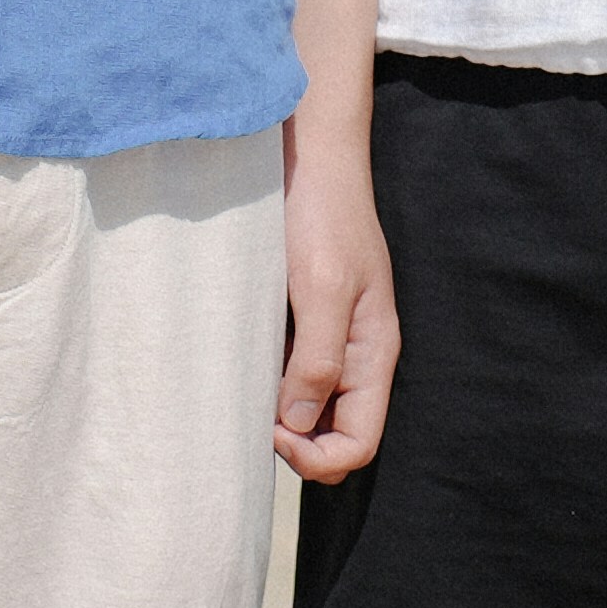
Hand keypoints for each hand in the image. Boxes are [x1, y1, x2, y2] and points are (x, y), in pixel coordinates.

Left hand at [275, 0, 396, 482]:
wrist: (306, 151)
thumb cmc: (321, 212)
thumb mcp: (322, 287)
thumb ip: (317, 360)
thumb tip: (298, 425)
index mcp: (373, 353)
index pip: (359, 444)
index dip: (316, 455)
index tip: (272, 428)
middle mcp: (353, 354)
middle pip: (332, 436)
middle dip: (293, 444)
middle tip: (246, 414)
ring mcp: (327, 337)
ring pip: (306, 409)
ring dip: (274, 415)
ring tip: (234, 389)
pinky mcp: (299, 317)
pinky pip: (286, 373)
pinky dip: (263, 383)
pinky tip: (233, 364)